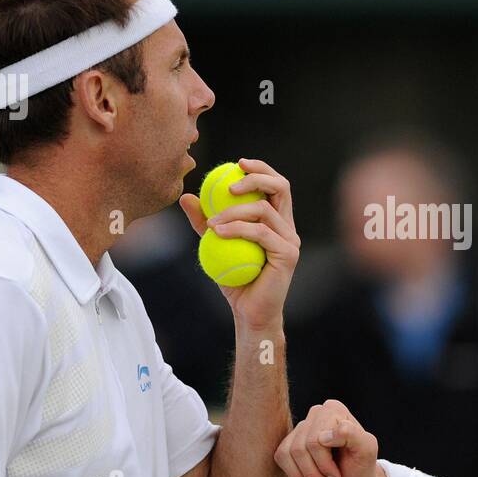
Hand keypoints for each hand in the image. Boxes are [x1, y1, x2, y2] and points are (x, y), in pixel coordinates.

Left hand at [179, 157, 299, 330]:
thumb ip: (204, 222)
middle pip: (281, 187)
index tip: (237, 163)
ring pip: (264, 210)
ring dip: (234, 211)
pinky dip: (237, 229)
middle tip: (229, 185)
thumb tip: (187, 197)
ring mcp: (291, 240)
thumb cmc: (234, 280)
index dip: (260, 168)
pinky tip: (217, 232)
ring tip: (212, 222)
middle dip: (256, 177)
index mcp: (278, 220)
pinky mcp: (288, 254)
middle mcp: (288, 227)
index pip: (275, 185)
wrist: (250, 313)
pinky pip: (260, 233)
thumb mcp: (215, 245)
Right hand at [274, 399, 387, 476]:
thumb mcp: (366, 452)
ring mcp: (301, 428)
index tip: (339, 473)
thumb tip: (323, 435)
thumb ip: (353, 436)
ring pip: (289, 454)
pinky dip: (296, 475)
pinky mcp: (289, 443)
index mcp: (334, 409)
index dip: (325, 463)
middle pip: (301, 447)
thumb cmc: (361, 468)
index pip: (316, 440)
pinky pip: (280, 457)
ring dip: (307, 476)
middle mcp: (316, 413)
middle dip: (316, 472)